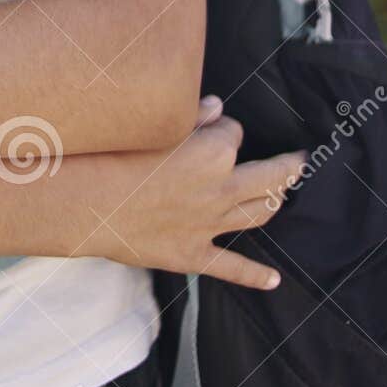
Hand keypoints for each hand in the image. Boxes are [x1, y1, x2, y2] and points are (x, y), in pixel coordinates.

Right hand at [83, 96, 307, 290]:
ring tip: (283, 195)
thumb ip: (191, 114)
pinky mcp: (193, 254)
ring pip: (259, 213)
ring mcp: (210, 225)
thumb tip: (218, 106)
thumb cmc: (114, 154)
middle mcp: (221, 189)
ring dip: (276, 202)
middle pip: (269, 176)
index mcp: (213, 152)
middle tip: (300, 159)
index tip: (213, 127)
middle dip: (287, 166)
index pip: (234, 133)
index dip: (225, 128)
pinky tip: (274, 280)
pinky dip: (255, 275)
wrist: (86, 204)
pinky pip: (232, 268)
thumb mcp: (153, 124)